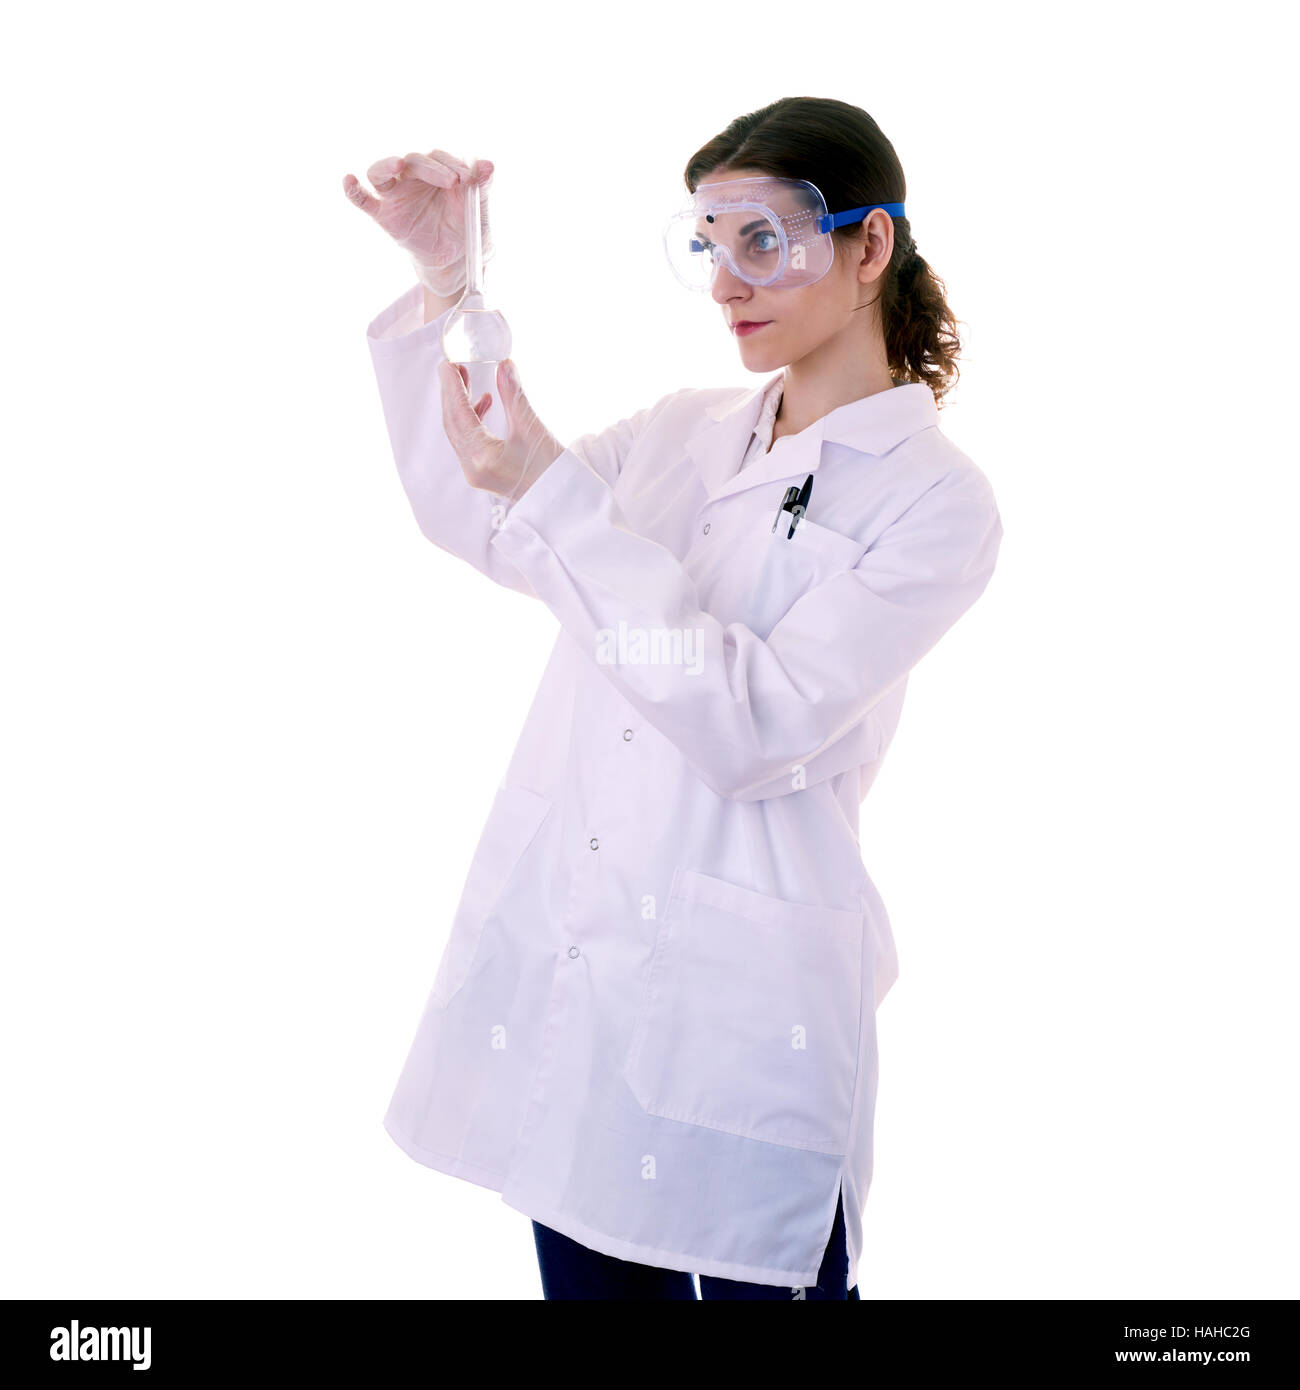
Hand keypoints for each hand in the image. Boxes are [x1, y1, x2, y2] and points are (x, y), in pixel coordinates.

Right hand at [343, 149, 493, 296]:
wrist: (457, 259)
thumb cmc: (466, 227)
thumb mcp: (477, 208)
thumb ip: (481, 186)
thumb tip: (489, 164)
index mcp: (436, 170)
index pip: (439, 158)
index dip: (452, 164)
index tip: (468, 179)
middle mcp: (412, 177)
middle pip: (413, 161)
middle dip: (432, 168)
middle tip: (452, 181)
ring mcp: (395, 194)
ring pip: (381, 172)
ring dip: (387, 166)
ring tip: (398, 166)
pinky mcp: (383, 215)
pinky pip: (363, 200)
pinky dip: (353, 190)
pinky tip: (349, 180)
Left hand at [437, 358, 565, 500]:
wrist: (562, 500)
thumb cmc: (552, 470)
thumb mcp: (532, 427)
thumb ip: (513, 395)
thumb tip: (503, 366)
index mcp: (482, 457)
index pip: (459, 415)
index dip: (452, 387)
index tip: (448, 364)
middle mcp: (472, 468)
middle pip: (453, 424)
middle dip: (451, 393)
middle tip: (452, 367)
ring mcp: (475, 472)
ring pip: (458, 432)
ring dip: (460, 404)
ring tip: (466, 379)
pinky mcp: (482, 472)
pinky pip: (468, 441)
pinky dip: (471, 419)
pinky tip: (483, 402)